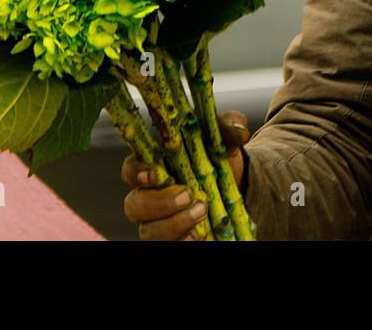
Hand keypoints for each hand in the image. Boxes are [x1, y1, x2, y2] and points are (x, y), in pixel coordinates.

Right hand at [121, 110, 250, 239]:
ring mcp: (160, 221)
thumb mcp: (227, 138)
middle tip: (187, 196)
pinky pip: (168, 245)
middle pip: (133, 205)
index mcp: (155, 166)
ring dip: (174, 224)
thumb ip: (229, 126)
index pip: (130, 170)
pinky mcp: (174, 237)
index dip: (136, 173)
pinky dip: (183, 241)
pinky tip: (200, 235)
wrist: (240, 185)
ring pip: (149, 231)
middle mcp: (151, 195)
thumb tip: (237, 129)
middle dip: (159, 203)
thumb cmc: (221, 156)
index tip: (154, 174)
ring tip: (202, 212)